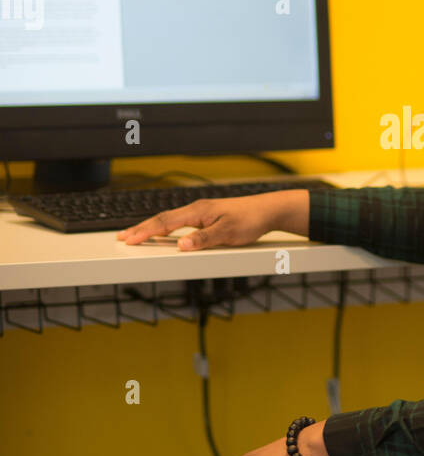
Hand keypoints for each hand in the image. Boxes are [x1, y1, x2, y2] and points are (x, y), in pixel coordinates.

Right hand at [117, 193, 289, 248]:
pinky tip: (161, 234)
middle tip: (122, 238)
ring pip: (170, 220)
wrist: (268, 210)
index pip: (165, 222)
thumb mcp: (228, 233)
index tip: (128, 239)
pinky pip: (179, 223)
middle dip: (141, 229)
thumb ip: (204, 240)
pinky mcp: (207, 219)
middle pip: (162, 219)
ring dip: (151, 228)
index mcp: (198, 211)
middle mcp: (197, 210)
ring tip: (135, 236)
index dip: (145, 231)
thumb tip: (180, 245)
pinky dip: (165, 228)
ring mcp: (201, 214)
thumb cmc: (250, 220)